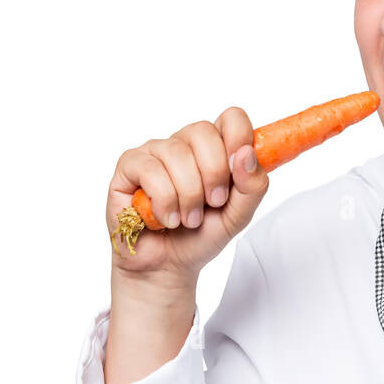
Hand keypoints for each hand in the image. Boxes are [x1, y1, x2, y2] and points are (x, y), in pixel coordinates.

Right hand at [107, 106, 269, 286]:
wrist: (167, 265)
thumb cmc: (202, 235)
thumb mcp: (239, 215)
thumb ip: (253, 185)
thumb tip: (247, 153)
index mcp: (215, 148)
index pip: (231, 118)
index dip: (239, 137)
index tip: (239, 166)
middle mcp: (184, 143)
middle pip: (203, 132)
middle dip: (213, 174)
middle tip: (213, 203)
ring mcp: (155, 151)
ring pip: (177, 154)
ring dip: (188, 195)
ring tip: (189, 219)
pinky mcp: (129, 165)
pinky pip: (150, 170)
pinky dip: (164, 201)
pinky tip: (166, 219)